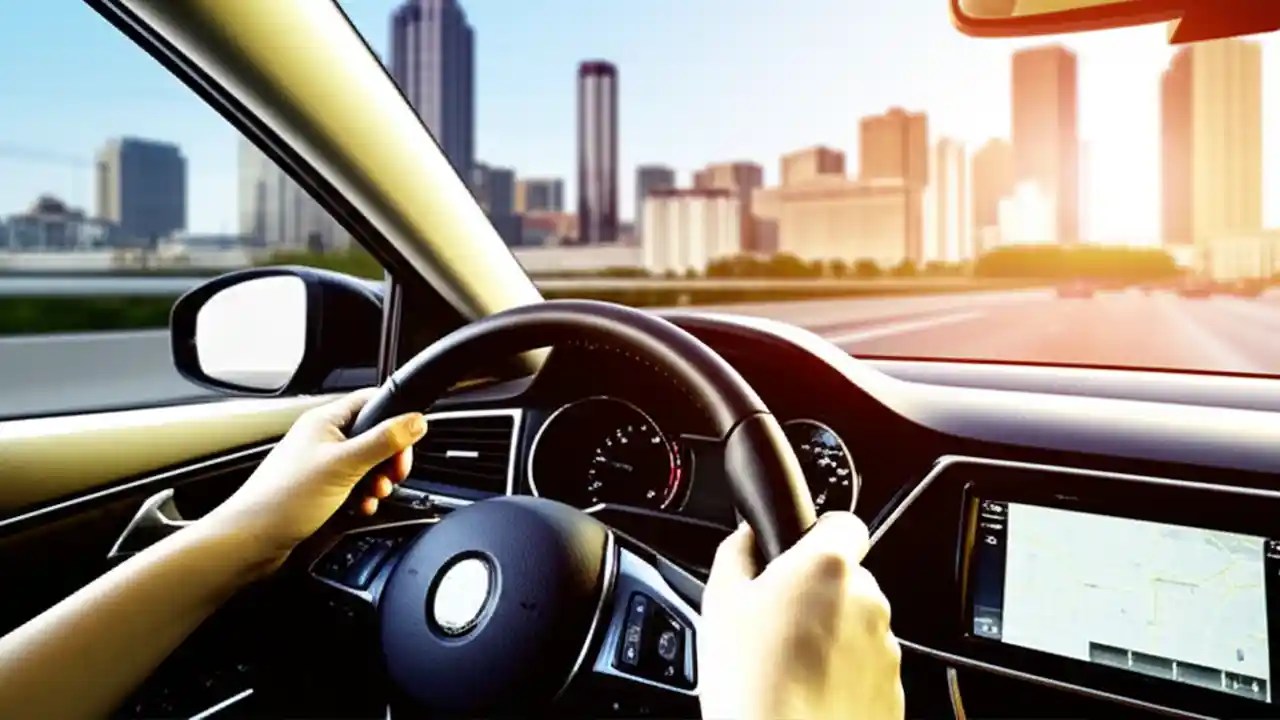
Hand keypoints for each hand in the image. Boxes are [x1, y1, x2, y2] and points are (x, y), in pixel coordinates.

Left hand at [204, 388, 426, 566]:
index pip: (373, 401)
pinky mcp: (320, 488)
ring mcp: (321, 463)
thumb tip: (416, 420)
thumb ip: (384, 440)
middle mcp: (323, 438)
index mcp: (326, 420)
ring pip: (366, 464)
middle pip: (374, 436)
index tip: (407, 445)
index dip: (396, 421)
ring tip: (372, 494)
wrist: (253, 539)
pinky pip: (354, 485)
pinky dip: (363, 496)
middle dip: (389, 459)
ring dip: (377, 481)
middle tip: (392, 476)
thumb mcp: (345, 464)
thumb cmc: (285, 498)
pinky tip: (359, 506)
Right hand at [698, 512, 903, 719]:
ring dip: (829, 634)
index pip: (841, 521)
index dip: (815, 535)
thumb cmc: (754, 685)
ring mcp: (885, 647)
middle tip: (775, 621)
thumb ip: (737, 553)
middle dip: (815, 592)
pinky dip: (841, 672)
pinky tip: (806, 690)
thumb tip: (746, 539)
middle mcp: (868, 600)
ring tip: (787, 665)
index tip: (793, 556)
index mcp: (827, 567)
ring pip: (855, 623)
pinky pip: (864, 665)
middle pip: (845, 577)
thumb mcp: (720, 603)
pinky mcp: (892, 687)